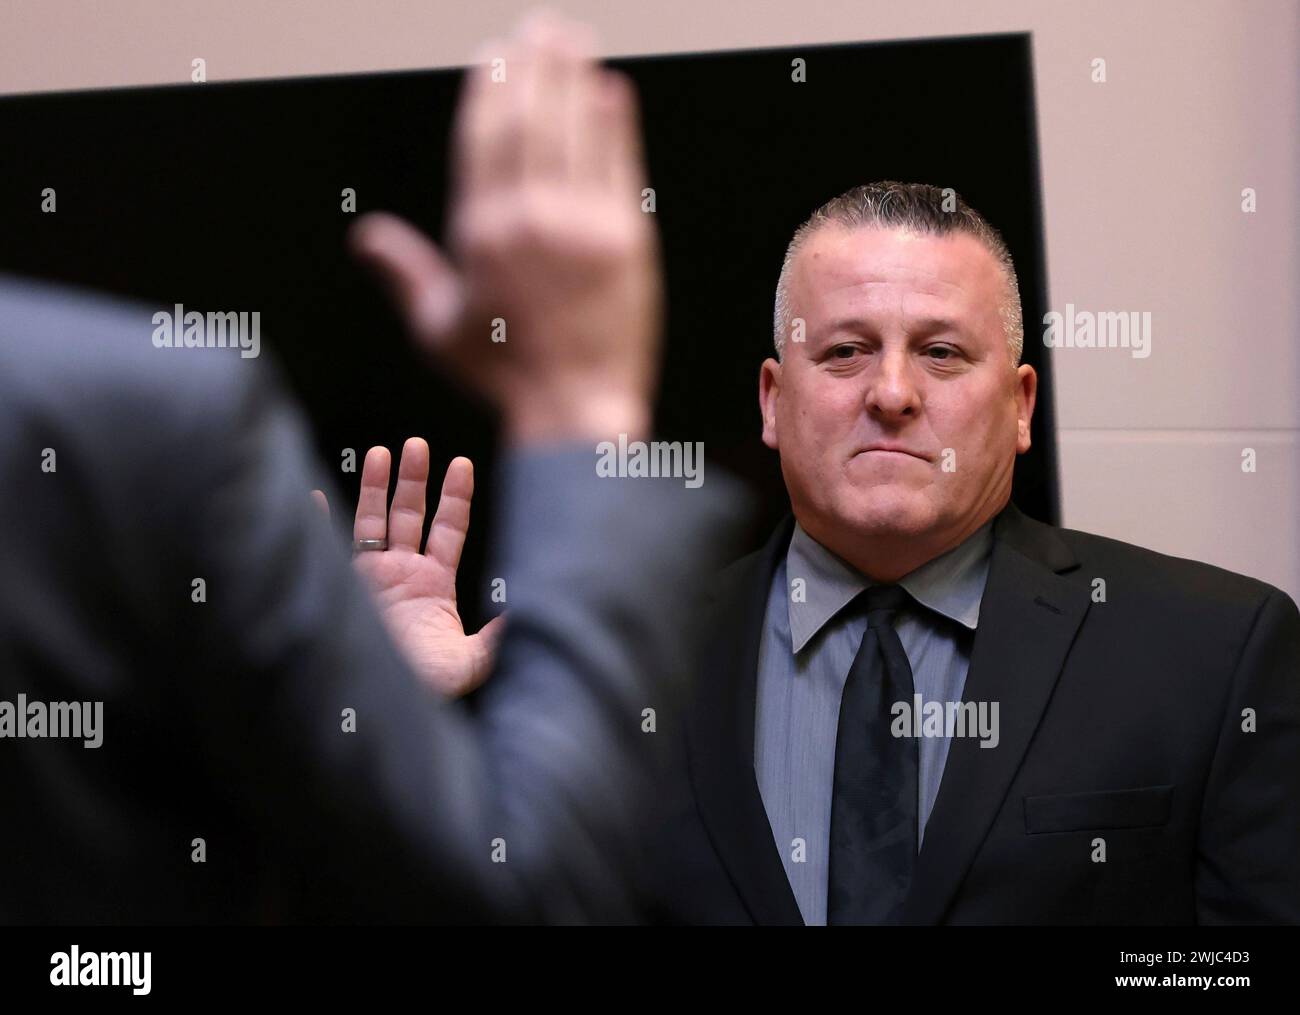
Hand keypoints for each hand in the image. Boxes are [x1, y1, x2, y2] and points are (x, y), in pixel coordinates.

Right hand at [314, 438, 502, 697]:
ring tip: (382, 451)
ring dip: (376, 488)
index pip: (447, 530)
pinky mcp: (340, 588)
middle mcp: (401, 575)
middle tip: (417, 443)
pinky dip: (318, 523)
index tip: (462, 464)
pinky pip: (326, 547)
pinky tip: (311, 497)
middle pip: (409, 515)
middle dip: (414, 479)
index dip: (455, 497)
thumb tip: (519, 612)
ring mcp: (368, 580)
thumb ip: (494, 637)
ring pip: (373, 522)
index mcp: (433, 585)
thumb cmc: (426, 688)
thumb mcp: (470, 662)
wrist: (381, 709)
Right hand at [349, 11, 659, 444]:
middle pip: (531, 121)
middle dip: (534, 65)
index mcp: (480, 234)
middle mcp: (529, 220)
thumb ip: (404, 271)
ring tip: (574, 42)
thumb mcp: (438, 327)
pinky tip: (613, 93)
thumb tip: (364, 234)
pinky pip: (619, 166)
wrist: (576, 407)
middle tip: (541, 26)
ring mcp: (582, 227)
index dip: (491, 87)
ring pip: (577, 133)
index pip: (483, 139)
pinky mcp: (628, 240)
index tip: (496, 53)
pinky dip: (616, 125)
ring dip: (575, 80)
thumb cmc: (505, 374)